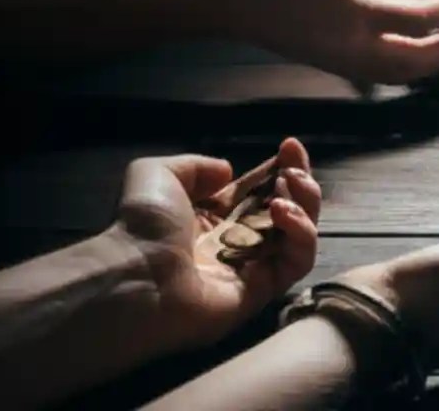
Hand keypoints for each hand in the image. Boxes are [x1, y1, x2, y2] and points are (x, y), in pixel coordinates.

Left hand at [112, 137, 321, 348]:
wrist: (134, 276)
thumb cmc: (141, 226)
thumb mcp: (157, 173)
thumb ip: (196, 165)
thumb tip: (228, 172)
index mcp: (211, 217)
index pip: (260, 191)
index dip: (280, 169)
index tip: (290, 147)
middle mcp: (235, 241)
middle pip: (288, 211)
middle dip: (300, 183)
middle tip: (293, 169)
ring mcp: (251, 268)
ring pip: (299, 236)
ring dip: (304, 205)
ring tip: (288, 187)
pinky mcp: (263, 291)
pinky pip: (297, 262)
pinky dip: (301, 234)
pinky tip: (283, 212)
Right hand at [217, 0, 438, 83]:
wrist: (223, 2)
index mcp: (350, 17)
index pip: (417, 19)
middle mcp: (352, 48)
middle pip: (419, 61)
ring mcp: (344, 62)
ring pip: (405, 74)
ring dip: (437, 61)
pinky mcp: (336, 64)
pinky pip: (388, 74)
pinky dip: (415, 66)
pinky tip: (424, 46)